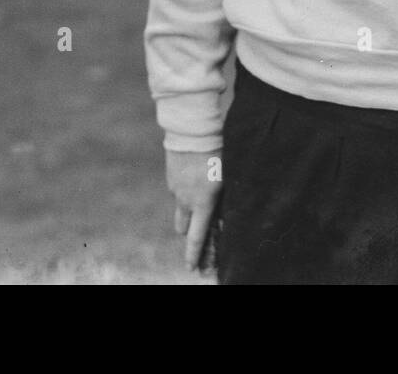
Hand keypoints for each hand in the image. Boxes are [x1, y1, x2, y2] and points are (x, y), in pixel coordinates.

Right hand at [165, 149, 222, 271]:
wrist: (194, 129)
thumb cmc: (218, 153)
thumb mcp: (227, 178)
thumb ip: (223, 200)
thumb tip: (221, 215)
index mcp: (202, 203)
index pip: (196, 237)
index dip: (194, 255)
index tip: (192, 269)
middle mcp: (185, 199)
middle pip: (183, 227)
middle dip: (190, 232)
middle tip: (199, 232)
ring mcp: (175, 187)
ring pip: (180, 207)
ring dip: (189, 208)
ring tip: (202, 194)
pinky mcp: (170, 175)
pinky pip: (178, 189)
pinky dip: (185, 190)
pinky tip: (196, 175)